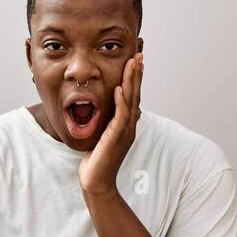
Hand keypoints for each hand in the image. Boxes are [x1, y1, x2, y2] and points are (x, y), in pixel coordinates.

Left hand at [78, 51, 142, 197]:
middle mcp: (129, 126)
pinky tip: (119, 88)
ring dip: (132, 81)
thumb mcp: (102, 137)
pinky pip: (120, 116)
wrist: (96, 182)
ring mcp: (124, 132)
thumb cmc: (97, 161)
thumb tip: (104, 112)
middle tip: (139, 54)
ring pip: (131, 101)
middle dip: (137, 74)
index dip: (135, 78)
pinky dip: (121, 102)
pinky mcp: (116, 138)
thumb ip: (106, 124)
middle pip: (136, 94)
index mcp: (126, 125)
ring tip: (133, 63)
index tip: (135, 61)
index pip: (132, 96)